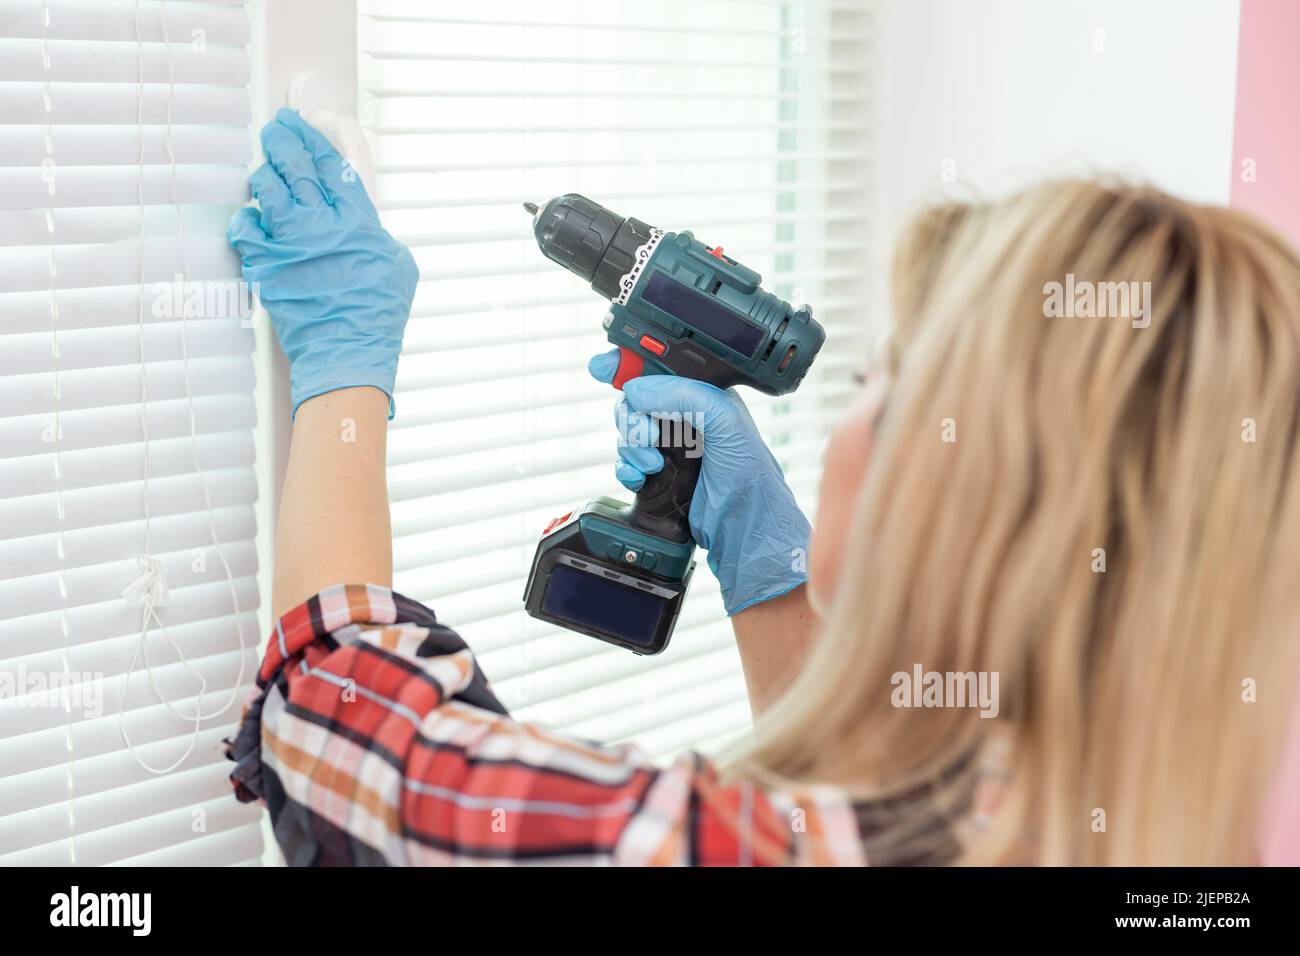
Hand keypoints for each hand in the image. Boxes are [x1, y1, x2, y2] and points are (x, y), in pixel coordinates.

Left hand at [227, 108, 418, 416]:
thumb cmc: (378, 314)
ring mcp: (291, 242)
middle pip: (297, 164)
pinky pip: (246, 227)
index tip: (306, 122)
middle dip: (284, 140)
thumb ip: (381, 236)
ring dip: (264, 174)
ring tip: (265, 169)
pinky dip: (246, 219)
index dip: (318, 135)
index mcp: (359, 219)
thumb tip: (369, 227)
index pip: (335, 160)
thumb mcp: (400, 267)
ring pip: (267, 188)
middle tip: (277, 129)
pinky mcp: (267, 264)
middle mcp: (323, 222)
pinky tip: (250, 218)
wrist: (347, 351)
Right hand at [588, 350, 810, 614]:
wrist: (743, 522)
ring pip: (626, 433)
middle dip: (633, 420)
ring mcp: (668, 446)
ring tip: (653, 464)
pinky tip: (640, 478)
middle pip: (632, 402)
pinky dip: (626, 469)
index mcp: (699, 394)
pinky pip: (625, 462)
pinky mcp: (657, 475)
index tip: (603, 367)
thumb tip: (636, 391)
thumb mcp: (724, 419)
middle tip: (652, 439)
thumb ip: (682, 394)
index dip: (626, 362)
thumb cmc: (747, 471)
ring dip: (632, 448)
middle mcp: (682, 416)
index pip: (657, 367)